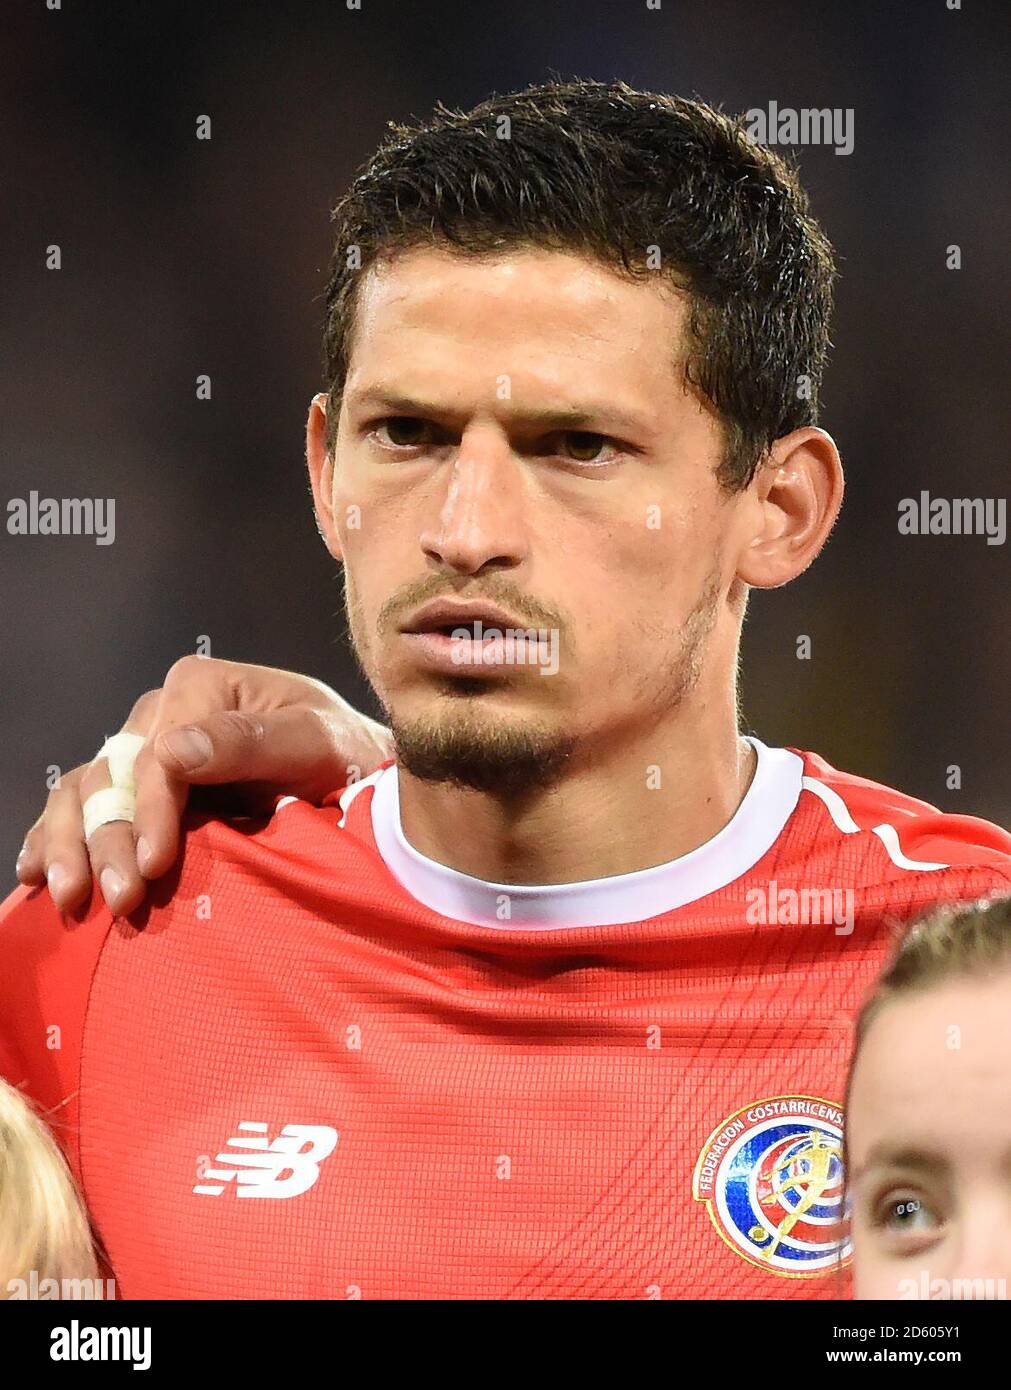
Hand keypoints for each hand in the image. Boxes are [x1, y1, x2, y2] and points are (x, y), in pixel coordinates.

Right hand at [14, 655, 392, 915]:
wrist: (355, 776)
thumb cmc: (343, 753)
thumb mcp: (317, 740)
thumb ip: (253, 741)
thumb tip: (173, 749)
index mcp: (201, 686)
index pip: (159, 753)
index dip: (151, 810)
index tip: (155, 864)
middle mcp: (162, 714)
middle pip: (114, 776)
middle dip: (108, 840)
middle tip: (119, 898)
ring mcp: (146, 752)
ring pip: (86, 794)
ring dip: (71, 845)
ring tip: (70, 898)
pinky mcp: (143, 791)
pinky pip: (84, 810)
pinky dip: (55, 840)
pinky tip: (36, 876)